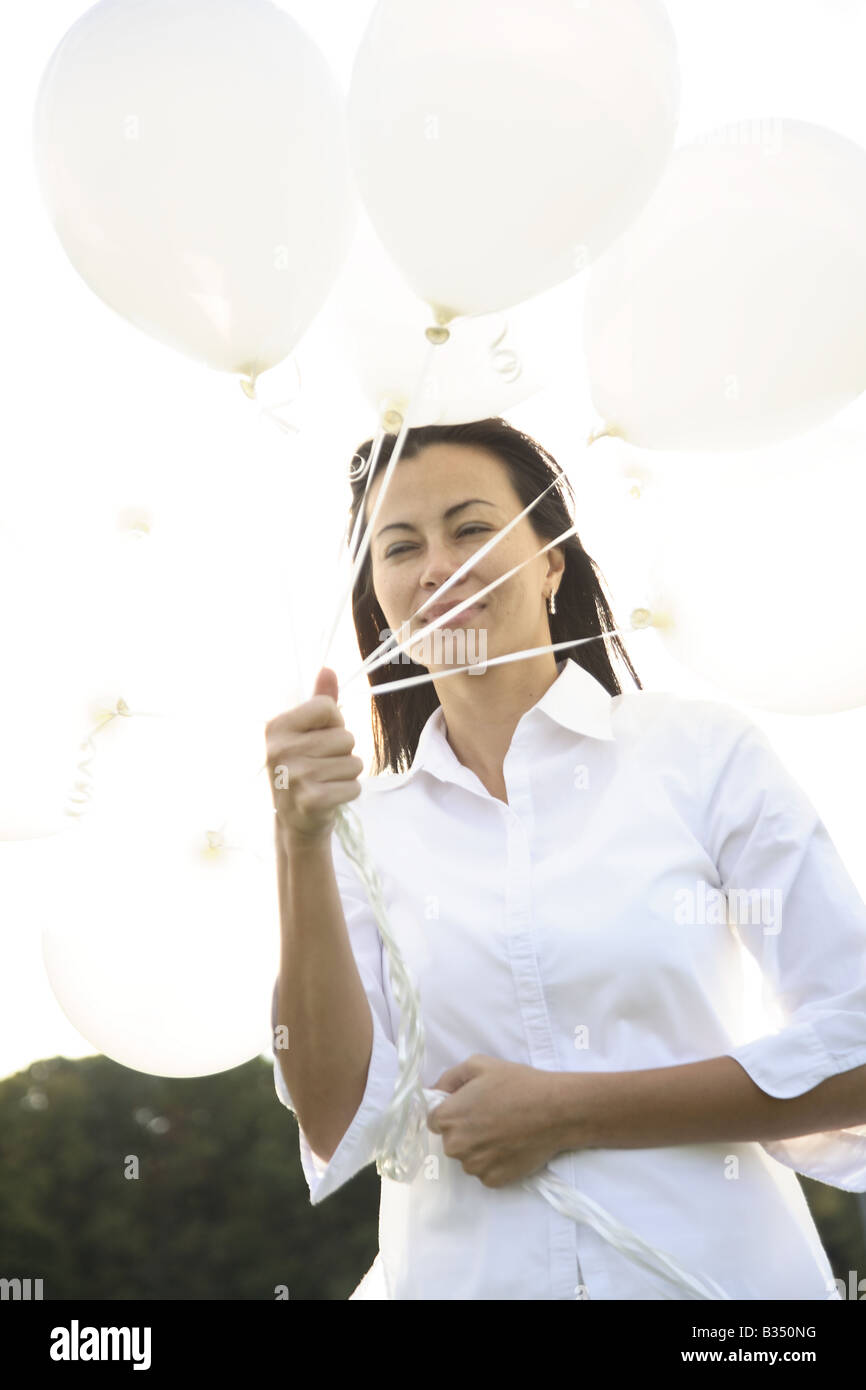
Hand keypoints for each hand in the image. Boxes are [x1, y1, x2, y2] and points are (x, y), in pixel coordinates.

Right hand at [264, 666, 363, 842]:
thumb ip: (319, 701)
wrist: (295, 822)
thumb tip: (328, 669)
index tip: (322, 739)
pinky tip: (331, 798)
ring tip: (327, 782)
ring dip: (348, 774)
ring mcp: (293, 775)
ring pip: (354, 762)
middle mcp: (280, 749)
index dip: (335, 723)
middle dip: (344, 753)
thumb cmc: (304, 769)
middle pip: (346, 737)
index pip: (328, 707)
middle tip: (323, 768)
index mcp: (277, 727)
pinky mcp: (310, 800)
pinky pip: (354, 786)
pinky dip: (350, 792)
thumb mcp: (306, 733)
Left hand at [426, 1054, 564, 1187]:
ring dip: (480, 1148)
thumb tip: (434, 1091)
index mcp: (447, 1118)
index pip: (435, 1120)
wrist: (555, 1111)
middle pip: (451, 1140)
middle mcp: (455, 1146)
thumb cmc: (517, 1084)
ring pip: (468, 1158)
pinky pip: (485, 1172)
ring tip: (504, 1131)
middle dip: (466, 1130)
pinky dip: (494, 1162)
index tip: (471, 1107)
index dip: (453, 1111)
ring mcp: (474, 1166)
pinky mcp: (493, 1180)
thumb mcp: (479, 1064)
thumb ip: (449, 1078)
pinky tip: (510, 1146)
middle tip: (491, 1117)